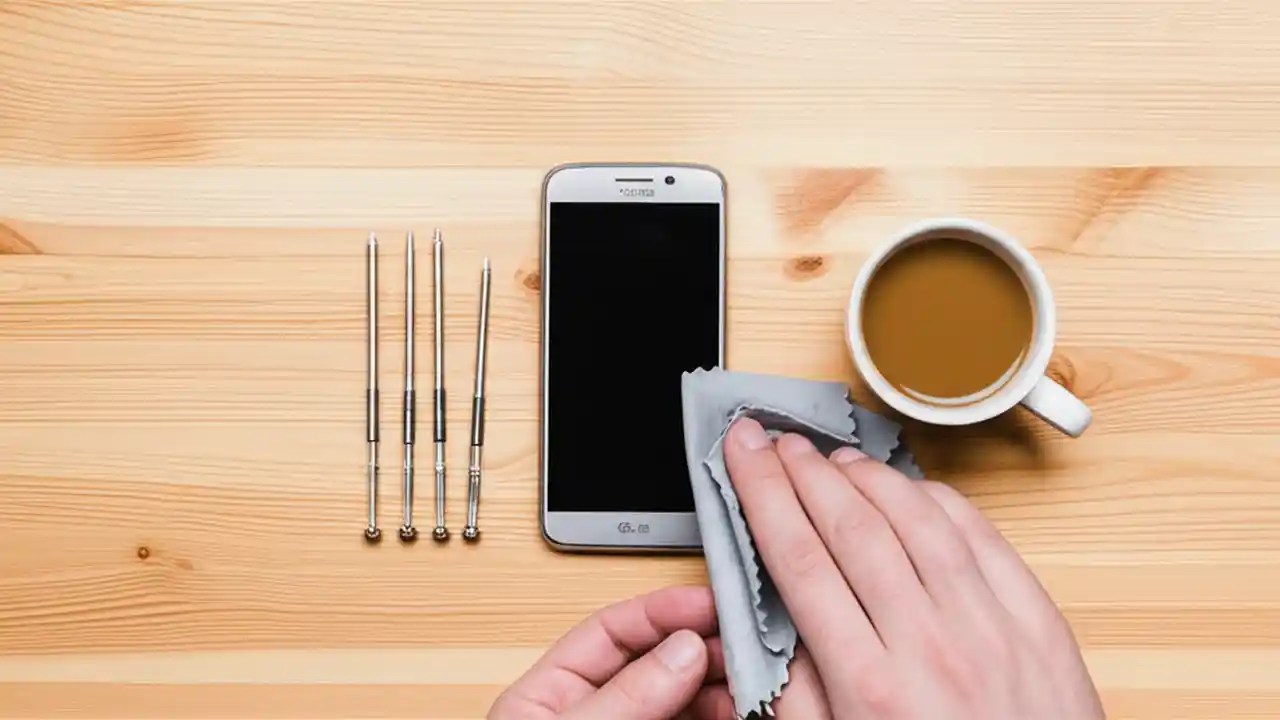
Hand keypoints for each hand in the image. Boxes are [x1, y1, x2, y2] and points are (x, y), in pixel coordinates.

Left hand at [489, 586, 736, 719]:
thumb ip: (624, 698)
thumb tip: (682, 650)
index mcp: (547, 696)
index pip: (609, 631)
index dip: (662, 611)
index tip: (709, 604)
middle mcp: (589, 711)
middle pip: (655, 662)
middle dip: (703, 648)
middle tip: (746, 644)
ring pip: (683, 698)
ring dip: (720, 685)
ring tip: (754, 683)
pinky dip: (722, 715)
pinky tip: (745, 711)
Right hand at [725, 417, 1104, 718]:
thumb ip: (797, 692)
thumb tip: (771, 619)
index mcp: (870, 687)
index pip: (800, 560)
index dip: (764, 494)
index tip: (744, 454)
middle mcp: (929, 647)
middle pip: (852, 528)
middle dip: (805, 473)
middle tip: (777, 441)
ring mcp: (991, 630)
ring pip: (918, 521)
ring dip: (868, 478)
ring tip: (834, 459)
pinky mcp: (1038, 623)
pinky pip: (982, 538)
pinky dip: (939, 501)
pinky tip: (911, 489)